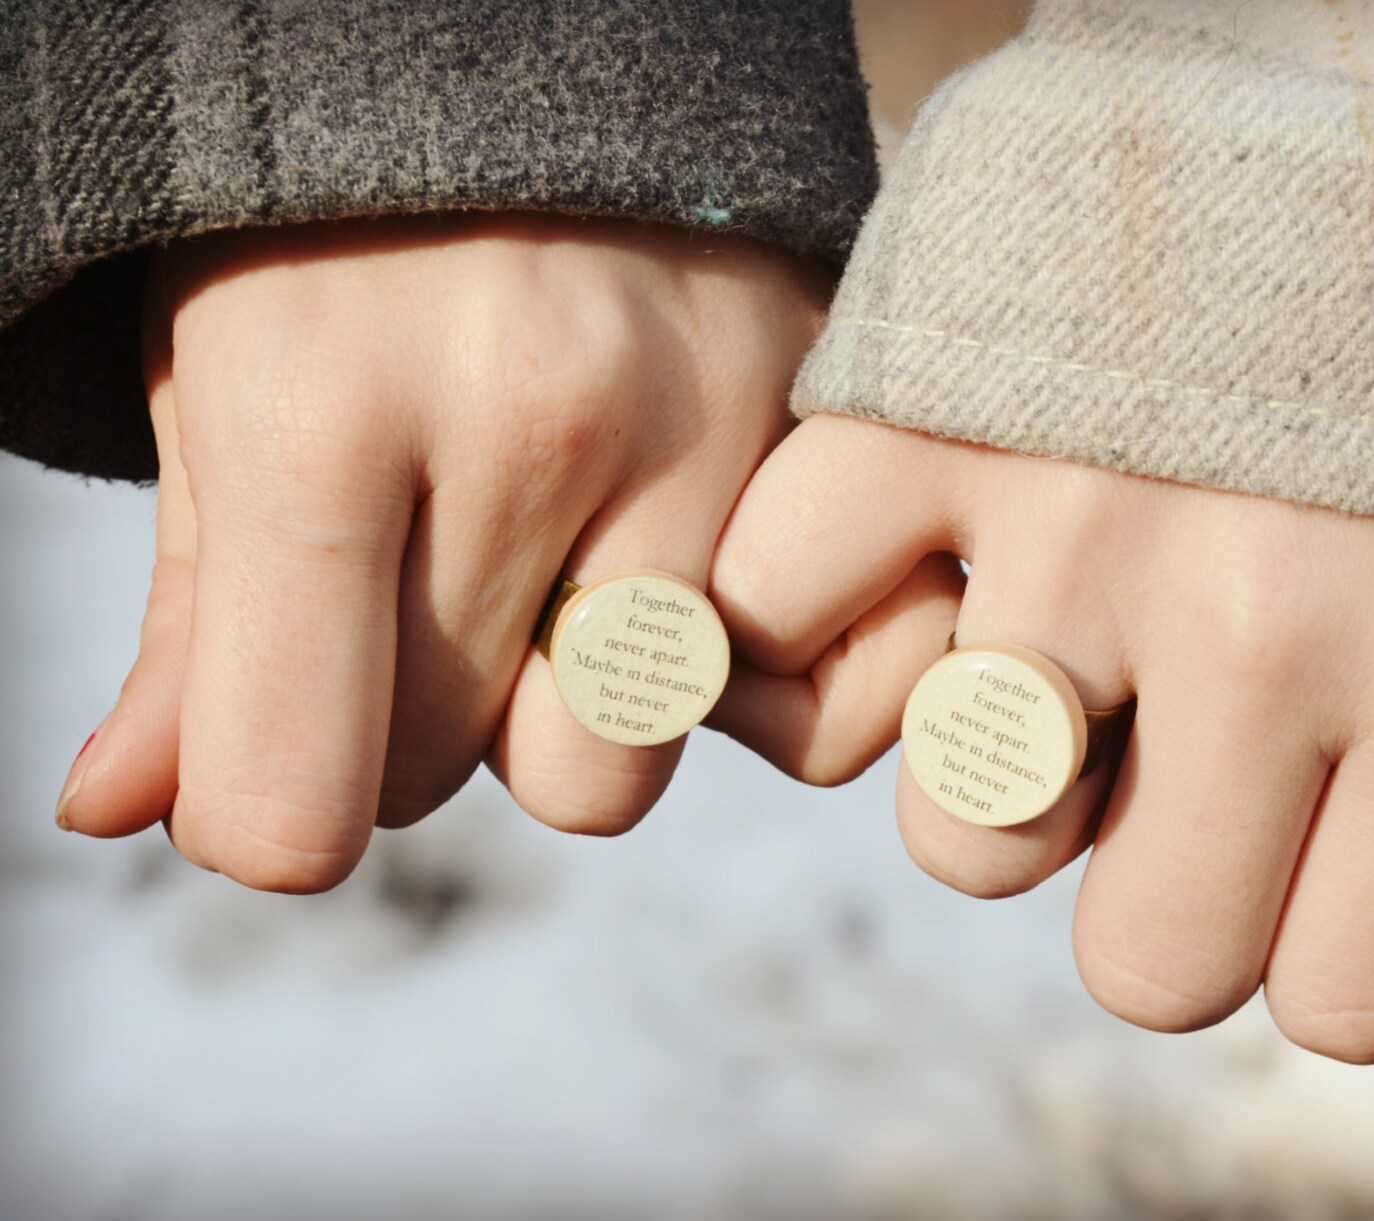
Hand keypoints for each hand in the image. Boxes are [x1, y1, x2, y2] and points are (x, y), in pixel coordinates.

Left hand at [54, 213, 831, 891]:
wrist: (532, 32)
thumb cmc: (330, 222)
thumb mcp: (217, 384)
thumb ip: (191, 617)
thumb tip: (117, 811)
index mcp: (319, 406)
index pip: (295, 797)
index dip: (264, 820)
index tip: (271, 763)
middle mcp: (533, 422)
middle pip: (453, 776)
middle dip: (405, 729)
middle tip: (405, 592)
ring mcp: (695, 425)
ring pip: (608, 765)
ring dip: (550, 714)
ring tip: (535, 576)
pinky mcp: (806, 425)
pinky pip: (761, 688)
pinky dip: (686, 665)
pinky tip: (650, 558)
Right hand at [710, 413, 1373, 1062]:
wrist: (1344, 66)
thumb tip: (1245, 932)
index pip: (1335, 999)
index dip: (1298, 937)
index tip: (1281, 848)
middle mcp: (1268, 626)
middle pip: (1141, 958)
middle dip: (1140, 870)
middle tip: (1154, 733)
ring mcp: (1074, 522)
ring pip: (960, 837)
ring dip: (995, 762)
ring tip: (1042, 623)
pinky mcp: (917, 418)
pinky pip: (781, 635)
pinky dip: (815, 627)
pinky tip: (899, 556)